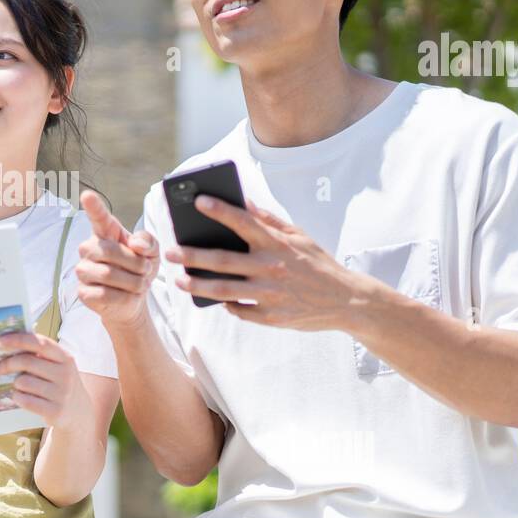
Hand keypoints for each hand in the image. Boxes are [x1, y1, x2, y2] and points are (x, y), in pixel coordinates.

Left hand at [0, 332, 88, 429]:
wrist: (79, 413)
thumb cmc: (60, 384)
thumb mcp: (58, 367)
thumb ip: (40, 355)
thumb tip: (8, 345)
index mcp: (65, 358)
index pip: (40, 343)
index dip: (19, 340)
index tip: (1, 341)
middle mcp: (66, 374)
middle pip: (27, 362)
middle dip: (8, 363)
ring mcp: (62, 394)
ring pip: (23, 382)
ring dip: (16, 384)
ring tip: (20, 386)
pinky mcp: (55, 411)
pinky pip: (25, 400)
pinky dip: (18, 398)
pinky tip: (21, 397)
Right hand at [74, 189, 160, 329]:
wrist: (133, 300)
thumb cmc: (139, 270)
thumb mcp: (152, 252)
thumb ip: (148, 242)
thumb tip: (136, 244)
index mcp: (106, 233)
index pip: (98, 217)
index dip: (93, 206)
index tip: (87, 195)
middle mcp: (89, 248)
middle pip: (111, 251)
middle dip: (136, 264)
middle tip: (145, 271)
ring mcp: (83, 270)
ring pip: (108, 274)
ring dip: (132, 282)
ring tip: (138, 284)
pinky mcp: (83, 292)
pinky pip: (105, 294)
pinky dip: (123, 298)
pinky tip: (126, 296)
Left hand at [164, 195, 368, 331]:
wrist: (346, 300)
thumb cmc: (316, 263)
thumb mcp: (299, 236)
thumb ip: (269, 220)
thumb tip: (242, 201)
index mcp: (277, 243)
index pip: (244, 221)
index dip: (220, 210)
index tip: (198, 201)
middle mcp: (271, 267)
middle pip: (224, 260)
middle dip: (193, 255)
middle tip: (170, 252)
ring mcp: (270, 294)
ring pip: (225, 290)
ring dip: (198, 285)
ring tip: (179, 281)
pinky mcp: (271, 317)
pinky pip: (240, 310)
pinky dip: (227, 304)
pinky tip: (214, 299)